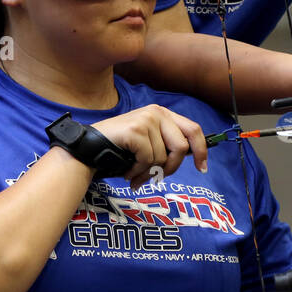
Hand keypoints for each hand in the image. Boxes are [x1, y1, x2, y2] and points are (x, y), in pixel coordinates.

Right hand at [91, 104, 208, 189]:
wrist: (90, 149)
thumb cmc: (121, 150)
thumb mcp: (150, 144)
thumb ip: (168, 145)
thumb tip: (195, 158)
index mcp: (163, 114)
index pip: (193, 129)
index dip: (201, 150)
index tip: (202, 168)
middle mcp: (157, 113)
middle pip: (182, 147)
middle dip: (171, 168)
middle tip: (156, 178)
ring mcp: (146, 119)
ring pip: (163, 157)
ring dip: (149, 173)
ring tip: (136, 175)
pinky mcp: (136, 130)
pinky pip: (148, 159)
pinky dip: (138, 171)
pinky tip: (127, 171)